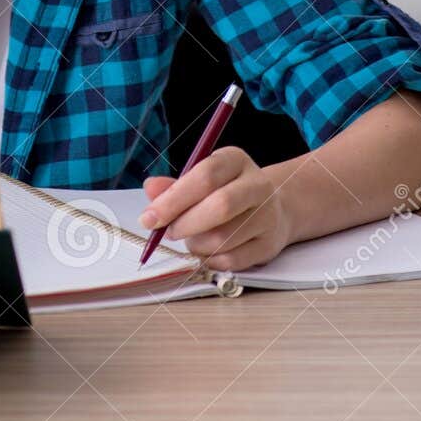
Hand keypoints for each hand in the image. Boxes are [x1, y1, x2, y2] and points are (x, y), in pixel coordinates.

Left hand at [138, 146, 294, 270]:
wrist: (271, 209)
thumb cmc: (226, 192)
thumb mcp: (202, 180)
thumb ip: (174, 186)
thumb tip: (151, 188)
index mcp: (236, 161)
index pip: (205, 176)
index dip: (173, 199)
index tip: (149, 218)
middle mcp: (257, 185)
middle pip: (220, 206)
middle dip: (184, 224)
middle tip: (168, 232)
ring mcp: (268, 216)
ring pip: (224, 238)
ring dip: (196, 244)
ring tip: (191, 239)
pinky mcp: (269, 244)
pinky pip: (233, 260)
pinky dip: (210, 260)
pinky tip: (205, 252)